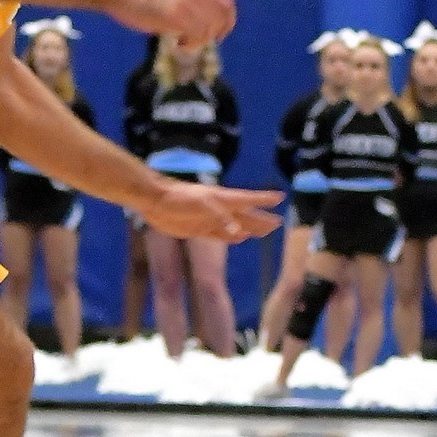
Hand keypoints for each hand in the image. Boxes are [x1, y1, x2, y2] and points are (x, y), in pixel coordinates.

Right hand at [108, 0, 236, 48]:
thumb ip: (191, 5)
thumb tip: (204, 25)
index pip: (227, 3)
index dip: (229, 21)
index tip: (220, 34)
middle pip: (221, 18)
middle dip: (215, 34)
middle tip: (200, 42)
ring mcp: (186, 3)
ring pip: (209, 28)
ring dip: (200, 41)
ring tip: (184, 43)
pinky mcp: (174, 15)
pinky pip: (195, 35)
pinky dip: (190, 44)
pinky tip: (178, 44)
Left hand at [138, 180, 282, 242]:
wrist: (155, 201)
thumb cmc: (180, 197)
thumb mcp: (203, 204)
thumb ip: (221, 218)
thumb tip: (240, 234)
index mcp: (225, 198)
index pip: (250, 199)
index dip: (265, 199)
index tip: (280, 197)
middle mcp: (222, 209)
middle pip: (247, 215)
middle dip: (263, 219)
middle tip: (278, 222)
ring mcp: (212, 219)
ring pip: (237, 226)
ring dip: (251, 229)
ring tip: (264, 231)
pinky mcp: (200, 229)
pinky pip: (222, 235)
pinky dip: (233, 237)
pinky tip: (240, 238)